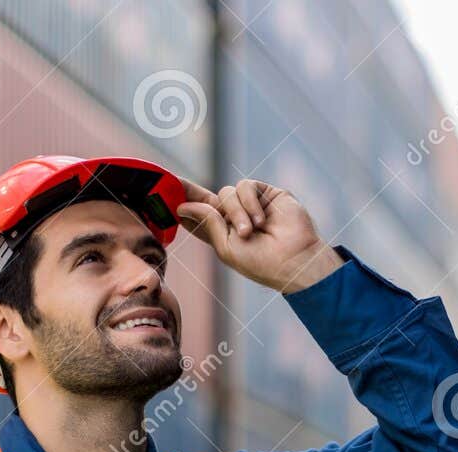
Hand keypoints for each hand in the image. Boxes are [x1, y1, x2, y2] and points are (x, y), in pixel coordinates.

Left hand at [176, 177, 344, 293]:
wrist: (294, 259)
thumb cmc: (261, 262)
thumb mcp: (227, 247)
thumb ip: (207, 223)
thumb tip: (182, 205)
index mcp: (223, 234)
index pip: (199, 215)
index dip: (183, 203)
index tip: (162, 193)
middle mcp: (235, 217)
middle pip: (208, 196)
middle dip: (192, 191)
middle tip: (175, 183)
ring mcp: (251, 204)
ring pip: (227, 193)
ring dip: (236, 212)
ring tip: (250, 231)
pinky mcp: (267, 193)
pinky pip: (245, 187)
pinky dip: (249, 202)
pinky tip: (260, 220)